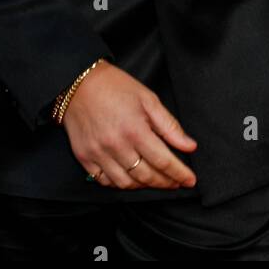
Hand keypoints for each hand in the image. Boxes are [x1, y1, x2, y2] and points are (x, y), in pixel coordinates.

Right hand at [61, 60, 197, 189]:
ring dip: (144, 186)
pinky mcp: (84, 157)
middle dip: (165, 183)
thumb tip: (190, 146)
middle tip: (176, 182)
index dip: (179, 174)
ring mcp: (98, 154)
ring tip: (155, 180)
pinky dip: (120, 184)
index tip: (190, 181)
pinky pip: (105, 181)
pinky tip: (130, 178)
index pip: (164, 161)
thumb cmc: (116, 87)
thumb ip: (170, 126)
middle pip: (146, 176)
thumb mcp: (149, 99)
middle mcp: (117, 146)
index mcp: (136, 130)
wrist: (79, 83)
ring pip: (126, 183)